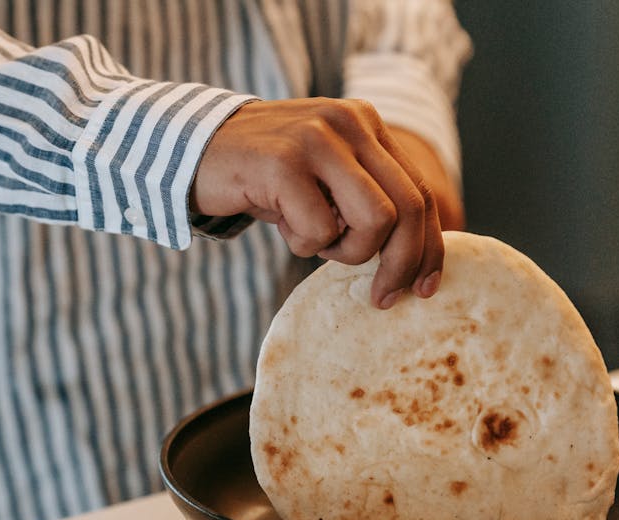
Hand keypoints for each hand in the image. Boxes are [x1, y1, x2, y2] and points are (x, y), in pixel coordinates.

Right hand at [192, 98, 440, 308]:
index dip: (430, 246)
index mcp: (365, 123)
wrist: (188, 150)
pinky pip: (319, 229)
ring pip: (375, 220)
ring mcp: (316, 139)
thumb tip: (412, 255)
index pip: (420, 190)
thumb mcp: (321, 178)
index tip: (426, 287)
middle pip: (410, 208)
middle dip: (402, 264)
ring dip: (347, 250)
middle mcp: (348, 123)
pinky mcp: (283, 162)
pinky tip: (279, 223)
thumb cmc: (259, 176)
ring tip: (312, 240)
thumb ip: (363, 197)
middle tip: (382, 297)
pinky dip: (301, 243)